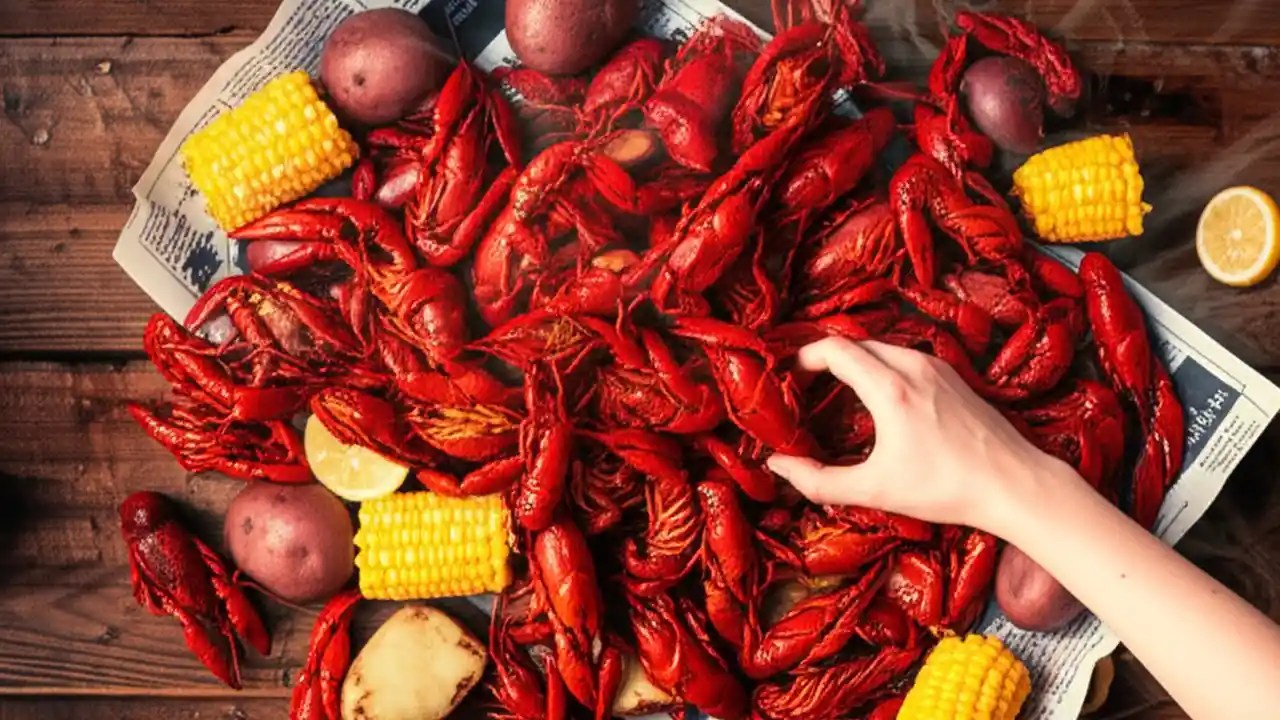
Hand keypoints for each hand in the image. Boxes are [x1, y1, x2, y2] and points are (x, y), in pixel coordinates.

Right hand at [767, 337, 1066, 533]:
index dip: (803, 357)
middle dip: (825, 358)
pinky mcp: (953, 376)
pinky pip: (905, 358)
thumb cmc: (945, 487)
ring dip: (854, 362)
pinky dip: (881, 368)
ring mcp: (937, 367)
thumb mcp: (875, 490)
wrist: (1014, 483)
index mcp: (889, 387)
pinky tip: (879, 399)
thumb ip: (818, 481)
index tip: (787, 376)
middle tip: (805, 386)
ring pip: (882, 349)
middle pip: (855, 343)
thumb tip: (777, 466)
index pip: (833, 348)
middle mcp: (912, 365)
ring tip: (836, 391)